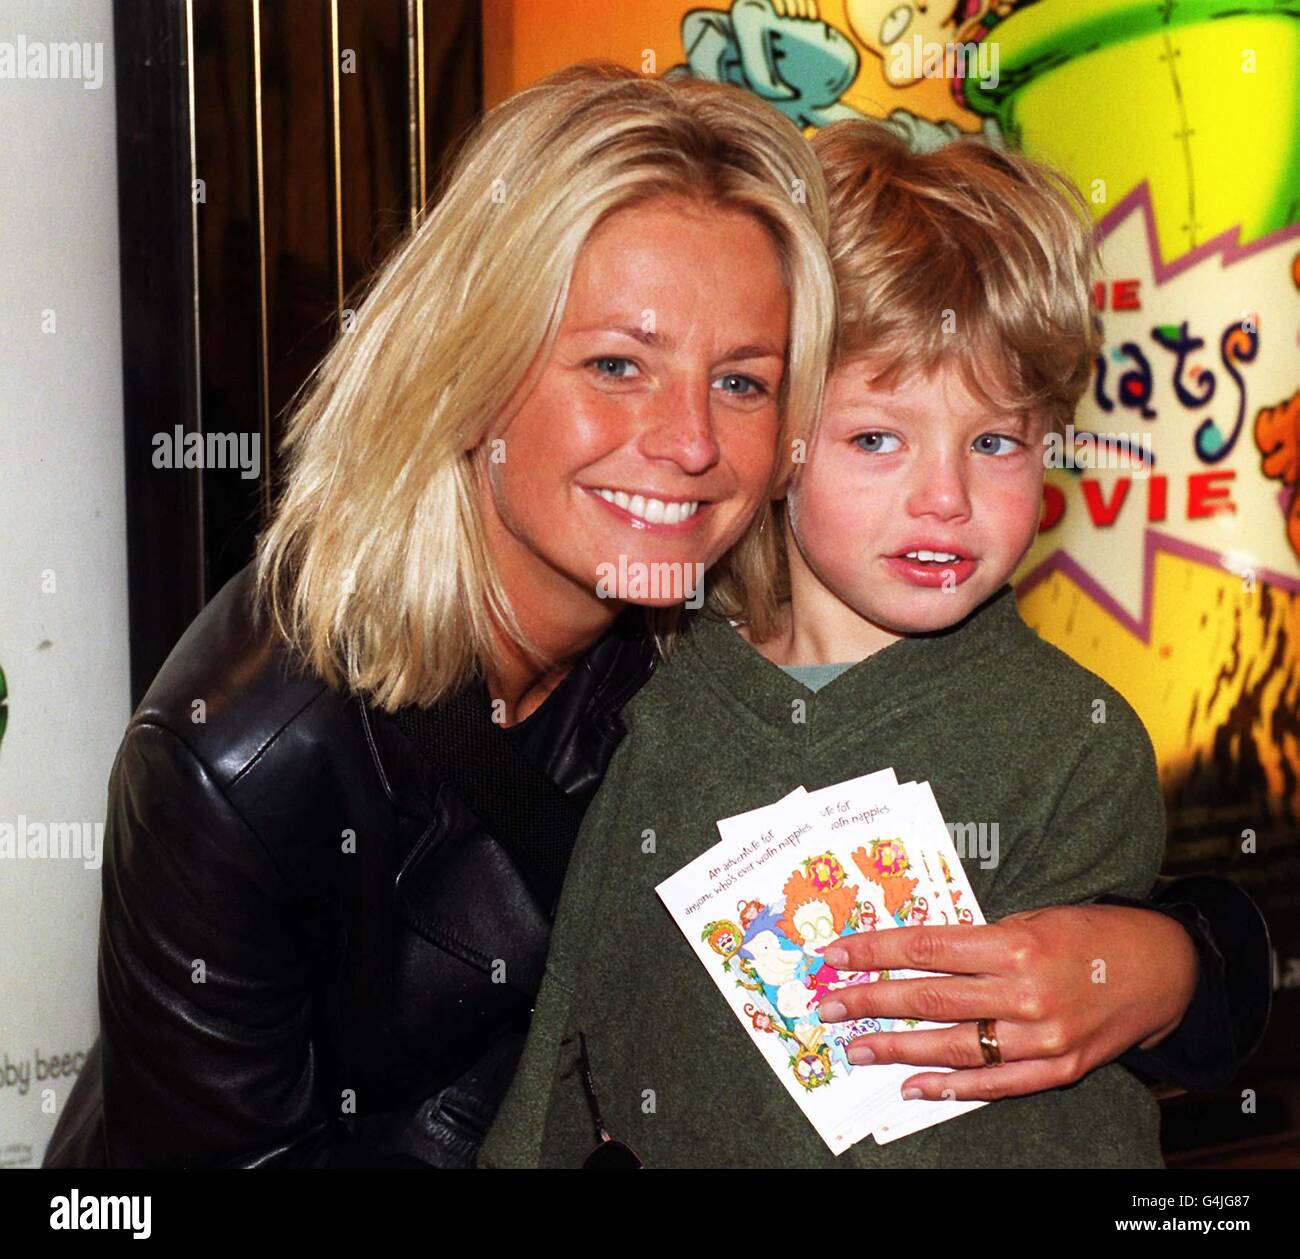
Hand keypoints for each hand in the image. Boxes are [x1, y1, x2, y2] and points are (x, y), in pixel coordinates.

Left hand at [815, 904, 1198, 1101]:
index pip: (926, 947)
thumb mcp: (1031, 918)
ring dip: (897, 1048)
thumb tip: (912, 955)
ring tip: (856, 1048)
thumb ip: (977, 940)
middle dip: (870, 1001)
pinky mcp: (1060, 1068)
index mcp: (1016, 944)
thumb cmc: (1088, 935)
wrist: (1163, 969)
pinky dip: (950, 1087)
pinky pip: (995, 1083)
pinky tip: (912, 1086)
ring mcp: (1044, 1036)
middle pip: (930, 997)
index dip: (875, 951)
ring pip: (954, 1045)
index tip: (835, 955)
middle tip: (828, 1006)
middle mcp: (1027, 991)